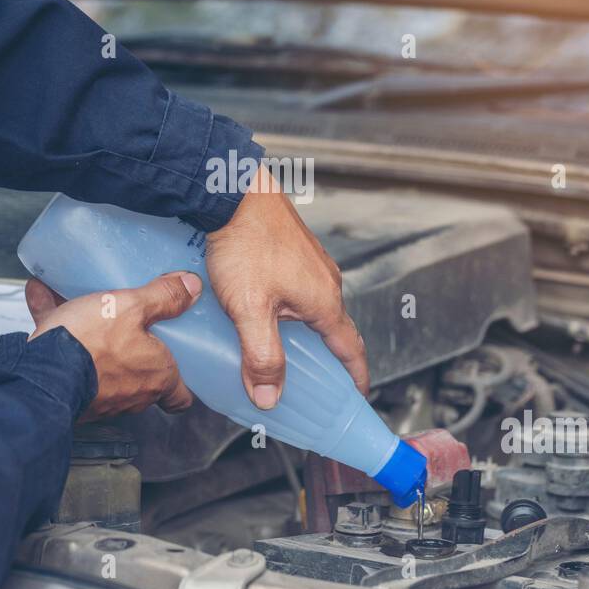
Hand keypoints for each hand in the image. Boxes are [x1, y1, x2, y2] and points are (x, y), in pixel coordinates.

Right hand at [25, 273, 199, 420]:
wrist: (38, 375)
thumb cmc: (90, 346)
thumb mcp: (131, 307)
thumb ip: (163, 297)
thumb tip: (191, 287)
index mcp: (156, 377)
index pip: (180, 396)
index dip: (182, 380)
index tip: (179, 359)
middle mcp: (131, 393)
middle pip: (142, 374)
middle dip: (135, 348)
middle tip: (132, 324)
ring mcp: (100, 396)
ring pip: (101, 361)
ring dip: (92, 335)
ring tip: (80, 303)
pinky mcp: (69, 391)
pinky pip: (67, 357)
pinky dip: (57, 330)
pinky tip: (43, 297)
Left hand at [206, 163, 368, 408]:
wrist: (231, 192)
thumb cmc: (244, 242)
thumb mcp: (249, 309)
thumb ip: (261, 356)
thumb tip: (269, 396)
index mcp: (324, 301)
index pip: (350, 349)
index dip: (355, 376)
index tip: (357, 394)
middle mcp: (326, 281)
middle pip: (333, 330)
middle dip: (328, 358)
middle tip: (315, 382)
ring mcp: (312, 263)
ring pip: (315, 307)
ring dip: (306, 332)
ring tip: (284, 350)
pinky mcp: (294, 250)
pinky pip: (301, 288)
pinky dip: (292, 309)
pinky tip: (265, 311)